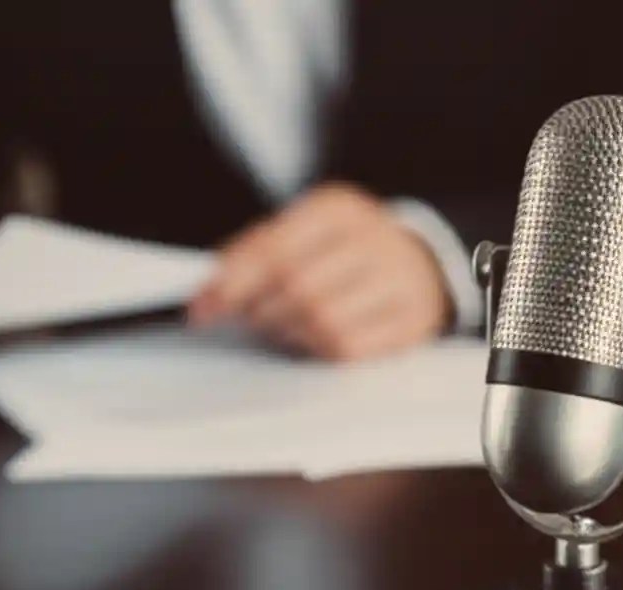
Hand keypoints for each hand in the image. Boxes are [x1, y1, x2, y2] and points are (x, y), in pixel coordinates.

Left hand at [188, 184, 451, 359]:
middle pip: (296, 287)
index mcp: (339, 208)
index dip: (231, 283)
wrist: (420, 264)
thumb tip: (207, 294)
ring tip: (285, 325)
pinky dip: (320, 348)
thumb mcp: (304, 231)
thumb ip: (256, 252)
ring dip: (289, 332)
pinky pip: (348, 347)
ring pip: (322, 321)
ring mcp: (399, 281)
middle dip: (259, 310)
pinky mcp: (410, 321)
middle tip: (249, 317)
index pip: (273, 248)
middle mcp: (374, 239)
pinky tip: (316, 337)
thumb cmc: (345, 250)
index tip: (202, 308)